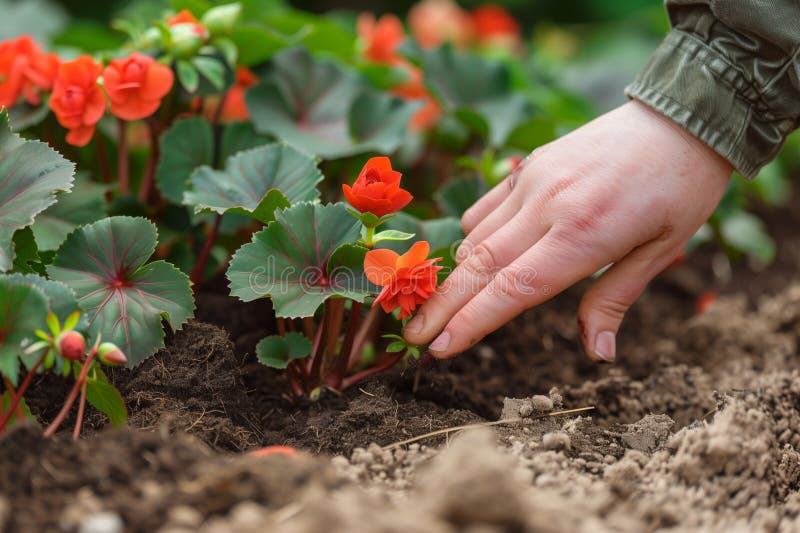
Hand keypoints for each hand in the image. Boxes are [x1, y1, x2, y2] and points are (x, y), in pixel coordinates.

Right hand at [403, 100, 732, 361]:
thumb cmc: (681, 189)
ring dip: (453, 276)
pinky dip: (470, 237)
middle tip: (411, 336)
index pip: (513, 289)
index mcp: (585, 234)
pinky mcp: (528, 164)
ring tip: (436, 307)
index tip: (438, 349)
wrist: (681, 114)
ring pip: (475, 237)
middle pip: (479, 266)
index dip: (471, 323)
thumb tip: (597, 355)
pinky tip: (471, 258)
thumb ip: (615, 300)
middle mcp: (548, 205)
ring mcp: (532, 180)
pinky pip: (484, 208)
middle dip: (441, 306)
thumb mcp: (662, 250)